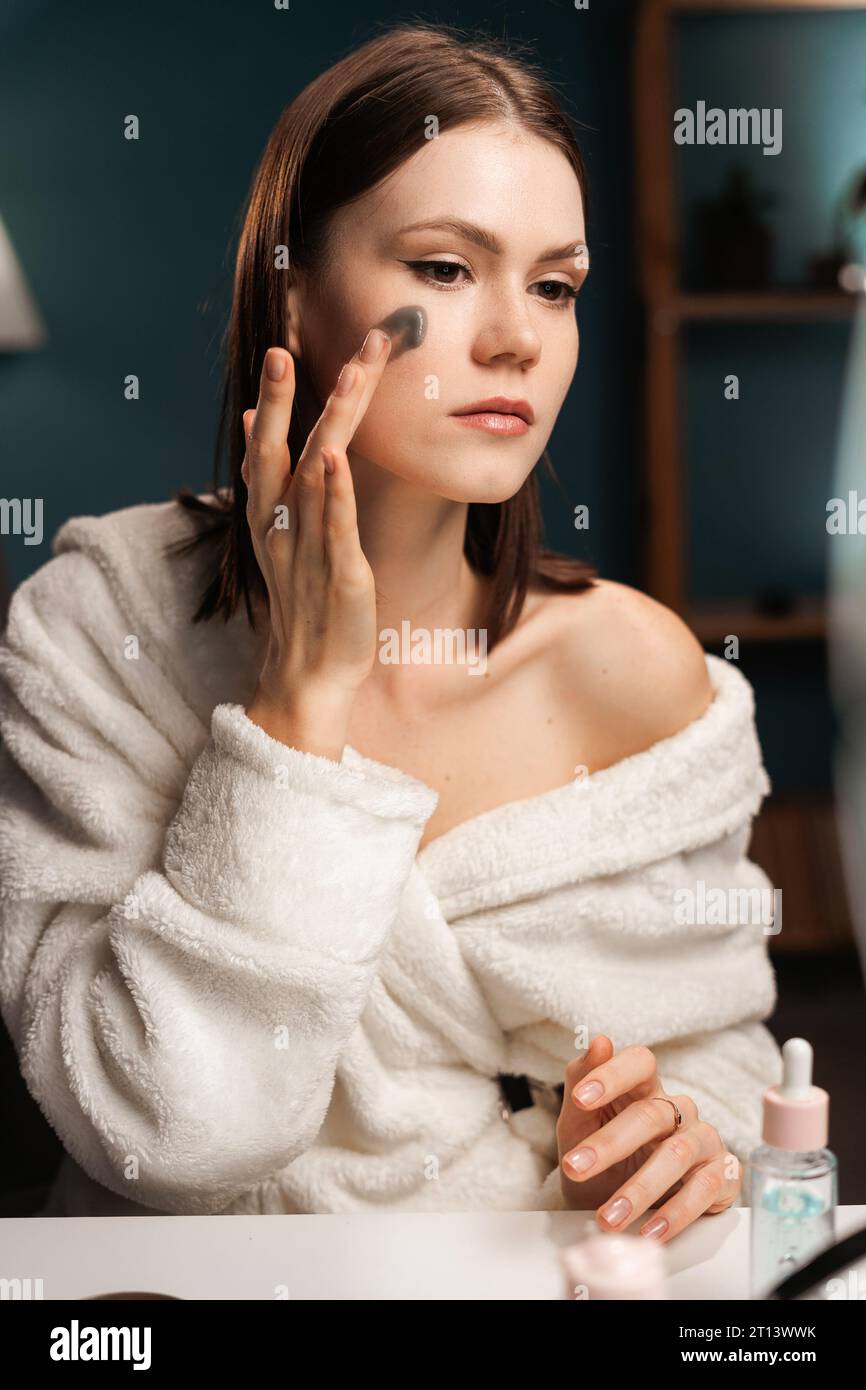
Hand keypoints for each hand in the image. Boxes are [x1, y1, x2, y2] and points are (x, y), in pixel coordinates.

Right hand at [241, 327, 391, 755]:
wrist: (309, 674)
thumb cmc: (306, 601)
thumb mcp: (284, 535)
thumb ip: (274, 479)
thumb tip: (260, 421)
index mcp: (269, 515)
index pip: (269, 446)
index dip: (275, 399)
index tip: (281, 348)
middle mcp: (281, 526)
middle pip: (281, 451)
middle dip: (286, 398)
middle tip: (286, 348)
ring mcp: (308, 549)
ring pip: (315, 476)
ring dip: (329, 423)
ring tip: (346, 377)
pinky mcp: (340, 574)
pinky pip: (335, 526)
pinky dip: (334, 491)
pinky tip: (334, 457)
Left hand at [556, 1034, 740, 1241]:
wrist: (615, 1207)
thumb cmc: (602, 1158)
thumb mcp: (578, 1125)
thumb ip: (581, 1082)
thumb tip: (598, 1040)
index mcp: (644, 1088)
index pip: (640, 1062)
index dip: (613, 1075)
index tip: (581, 1097)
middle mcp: (678, 1109)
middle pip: (652, 1114)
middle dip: (610, 1144)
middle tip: (575, 1168)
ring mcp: (703, 1140)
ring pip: (678, 1153)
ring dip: (639, 1189)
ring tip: (609, 1216)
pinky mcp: (722, 1175)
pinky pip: (703, 1190)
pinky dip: (675, 1214)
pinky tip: (649, 1232)